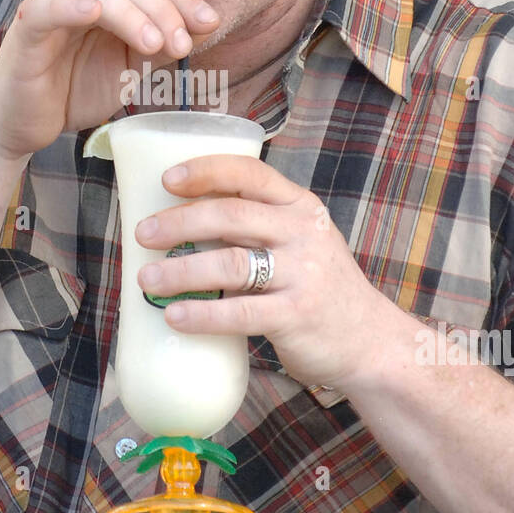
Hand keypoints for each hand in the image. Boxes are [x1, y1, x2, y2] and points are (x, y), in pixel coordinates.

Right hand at [0, 0, 220, 162]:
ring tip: (156, 43)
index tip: (211, 22)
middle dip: (162, 9)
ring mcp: (51, 1)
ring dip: (132, 13)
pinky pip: (52, 7)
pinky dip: (75, 5)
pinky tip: (97, 13)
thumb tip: (206, 26)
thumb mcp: (131, 67)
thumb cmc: (74, 90)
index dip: (182, 0)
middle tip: (184, 43)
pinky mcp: (27, 24)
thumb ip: (162, 45)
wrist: (25, 123)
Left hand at [133, 155, 378, 392]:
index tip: (167, 180)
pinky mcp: (296, 316)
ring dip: (180, 270)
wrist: (370, 341)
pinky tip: (175, 316)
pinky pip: (240, 312)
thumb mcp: (301, 241)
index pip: (250, 174)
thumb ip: (258, 227)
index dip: (205, 171)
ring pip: (229, 263)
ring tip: (147, 280)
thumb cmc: (319, 288)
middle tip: (143, 234)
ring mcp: (302, 274)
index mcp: (300, 206)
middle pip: (231, 216)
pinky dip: (202, 314)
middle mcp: (303, 233)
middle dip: (180, 222)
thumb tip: (181, 221)